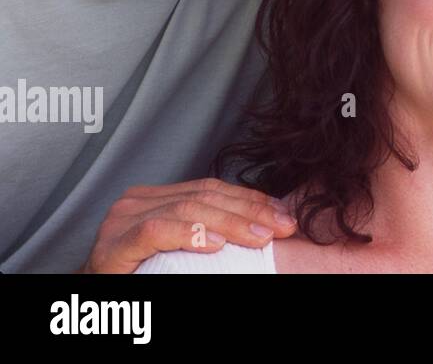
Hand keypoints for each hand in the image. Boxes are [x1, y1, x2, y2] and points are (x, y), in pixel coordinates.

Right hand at [81, 177, 297, 273]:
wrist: (95, 298)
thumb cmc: (140, 275)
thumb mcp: (179, 247)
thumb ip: (209, 228)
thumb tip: (265, 224)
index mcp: (157, 198)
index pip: (213, 188)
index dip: (251, 198)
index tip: (283, 213)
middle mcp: (138, 201)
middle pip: (206, 197)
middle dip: (250, 210)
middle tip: (283, 225)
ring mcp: (123, 220)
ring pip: (188, 209)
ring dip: (231, 223)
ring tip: (260, 236)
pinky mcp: (113, 244)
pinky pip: (156, 232)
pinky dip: (190, 235)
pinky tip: (215, 244)